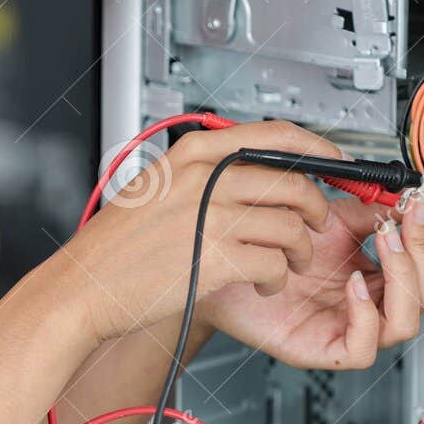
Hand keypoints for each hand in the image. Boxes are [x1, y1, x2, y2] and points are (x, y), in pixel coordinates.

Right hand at [56, 119, 343, 346]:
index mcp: (193, 154)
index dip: (320, 151)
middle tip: (315, 226)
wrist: (84, 287)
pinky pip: (276, 263)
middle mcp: (206, 179)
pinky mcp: (218, 259)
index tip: (339, 165)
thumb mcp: (157, 188)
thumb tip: (259, 168)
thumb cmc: (115, 246)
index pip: (277, 136)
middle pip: (294, 181)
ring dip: (300, 251)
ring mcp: (213, 218)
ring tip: (288, 264)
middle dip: (317, 208)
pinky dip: (278, 278)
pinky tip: (264, 283)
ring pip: (292, 226)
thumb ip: (203, 173)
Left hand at [197, 193, 423, 367]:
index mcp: (379, 276)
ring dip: (403, 276)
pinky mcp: (323, 349)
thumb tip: (408, 200)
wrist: (223, 261)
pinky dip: (365, 314)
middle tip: (411, 216)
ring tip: (383, 240)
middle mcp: (371, 305)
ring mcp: (349, 329)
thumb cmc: (268, 245)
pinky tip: (352, 282)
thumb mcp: (328, 218)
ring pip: (405, 322)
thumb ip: (371, 211)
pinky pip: (363, 347)